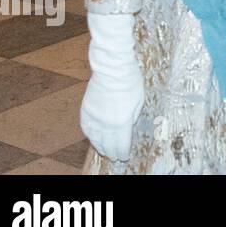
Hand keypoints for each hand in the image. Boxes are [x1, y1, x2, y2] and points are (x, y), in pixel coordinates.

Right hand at [80, 12, 143, 161]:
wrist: (112, 68)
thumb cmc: (130, 82)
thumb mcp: (139, 101)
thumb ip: (133, 117)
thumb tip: (128, 127)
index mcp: (121, 122)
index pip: (121, 144)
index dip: (122, 152)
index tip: (124, 157)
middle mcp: (105, 123)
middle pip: (107, 144)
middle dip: (112, 152)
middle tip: (115, 158)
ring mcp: (94, 116)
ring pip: (95, 138)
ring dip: (99, 146)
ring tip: (104, 152)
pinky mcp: (86, 109)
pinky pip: (86, 128)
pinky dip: (90, 135)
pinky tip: (93, 139)